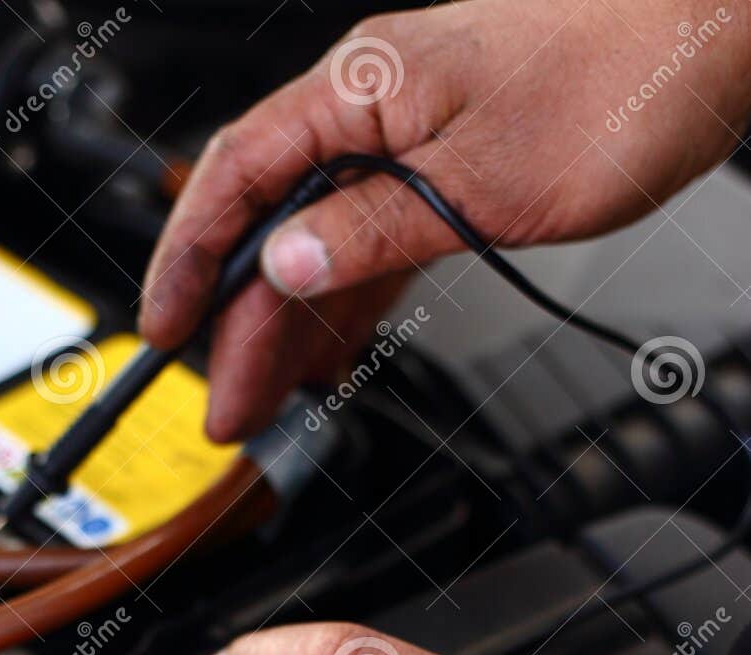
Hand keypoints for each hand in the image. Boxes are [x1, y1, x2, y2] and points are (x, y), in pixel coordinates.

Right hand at [140, 0, 750, 440]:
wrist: (713, 35)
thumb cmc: (620, 80)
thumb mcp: (483, 185)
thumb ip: (374, 230)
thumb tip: (288, 267)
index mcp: (360, 93)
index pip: (237, 179)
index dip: (190, 261)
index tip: (164, 332)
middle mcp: (373, 109)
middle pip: (275, 228)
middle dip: (243, 326)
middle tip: (229, 411)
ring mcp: (409, 138)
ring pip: (323, 244)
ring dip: (293, 327)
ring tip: (270, 403)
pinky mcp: (447, 165)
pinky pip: (373, 243)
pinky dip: (350, 303)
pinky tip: (330, 353)